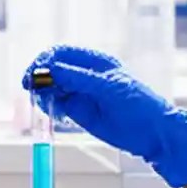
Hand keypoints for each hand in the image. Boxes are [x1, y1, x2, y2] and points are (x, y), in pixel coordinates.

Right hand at [22, 45, 186, 187]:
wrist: (154, 134)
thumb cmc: (139, 105)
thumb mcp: (108, 88)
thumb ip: (77, 78)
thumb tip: (47, 70)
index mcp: (95, 62)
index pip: (61, 53)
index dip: (45, 60)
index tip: (35, 73)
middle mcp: (85, 76)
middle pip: (52, 70)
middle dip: (41, 77)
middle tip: (33, 89)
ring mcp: (81, 94)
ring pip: (51, 88)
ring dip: (43, 93)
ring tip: (48, 104)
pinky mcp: (79, 112)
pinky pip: (57, 105)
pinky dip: (50, 107)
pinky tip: (55, 113)